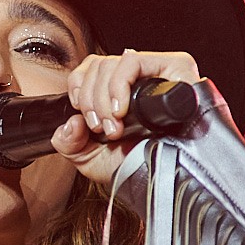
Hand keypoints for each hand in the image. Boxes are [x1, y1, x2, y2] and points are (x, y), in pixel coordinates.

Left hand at [50, 48, 200, 185]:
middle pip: (101, 64)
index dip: (79, 85)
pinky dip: (119, 84)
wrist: (166, 183)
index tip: (82, 115)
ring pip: (114, 62)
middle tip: (102, 128)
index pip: (93, 66)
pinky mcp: (176, 68)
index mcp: (121, 91)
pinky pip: (135, 61)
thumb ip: (68, 141)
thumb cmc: (136, 168)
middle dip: (92, 100)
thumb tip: (68, 123)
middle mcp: (140, 78)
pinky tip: (122, 110)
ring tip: (114, 127)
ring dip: (104, 97)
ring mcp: (159, 71)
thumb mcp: (90, 157)